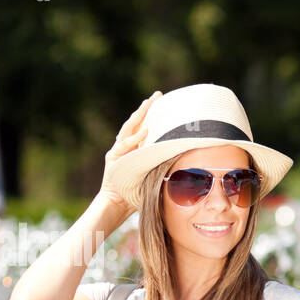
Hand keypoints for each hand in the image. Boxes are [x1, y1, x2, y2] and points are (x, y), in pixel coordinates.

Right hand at [97, 91, 161, 220]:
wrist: (117, 204)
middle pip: (135, 123)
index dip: (152, 115)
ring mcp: (117, 151)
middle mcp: (124, 147)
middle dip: (146, 108)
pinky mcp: (112, 159)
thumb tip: (187, 164)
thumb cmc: (136, 193)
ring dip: (139, 116)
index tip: (163, 102)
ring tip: (148, 104)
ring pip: (128, 129)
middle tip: (158, 95)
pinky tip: (145, 131)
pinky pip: (125, 147)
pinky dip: (135, 139)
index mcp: (134, 149)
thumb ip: (162, 167)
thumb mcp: (152, 177)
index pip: (143, 127)